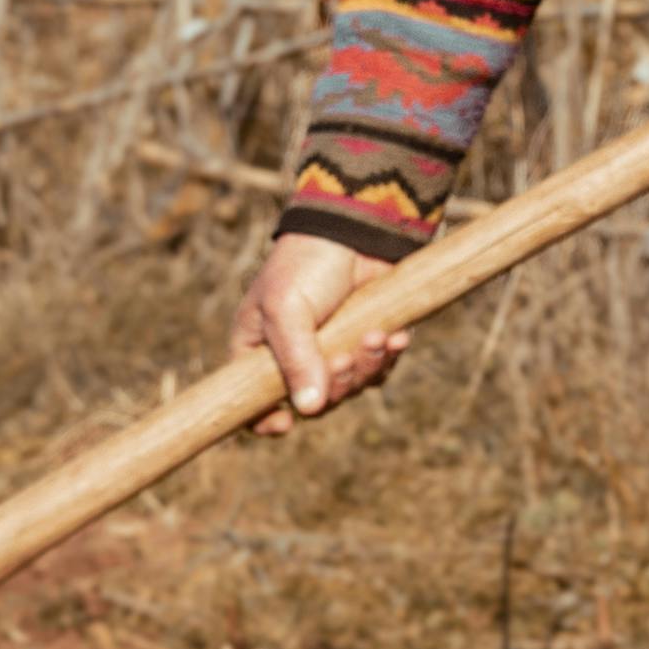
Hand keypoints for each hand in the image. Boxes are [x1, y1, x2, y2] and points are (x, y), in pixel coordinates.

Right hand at [237, 231, 409, 426]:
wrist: (357, 227)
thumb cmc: (307, 262)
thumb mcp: (286, 306)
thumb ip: (294, 358)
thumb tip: (308, 409)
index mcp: (257, 348)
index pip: (252, 400)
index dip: (265, 419)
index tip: (285, 422)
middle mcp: (292, 356)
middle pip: (313, 401)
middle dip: (334, 384)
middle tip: (344, 357)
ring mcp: (330, 351)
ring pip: (349, 388)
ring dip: (365, 367)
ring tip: (376, 336)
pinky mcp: (364, 341)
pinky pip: (377, 370)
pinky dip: (386, 357)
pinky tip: (396, 335)